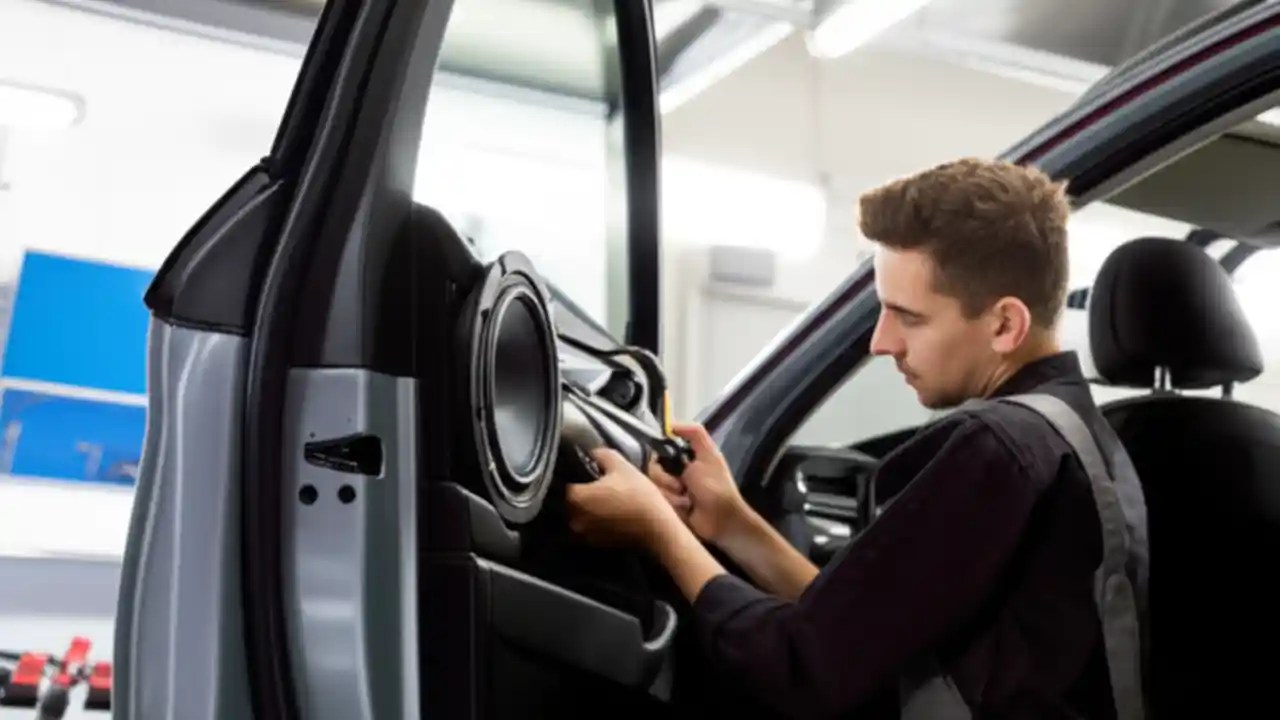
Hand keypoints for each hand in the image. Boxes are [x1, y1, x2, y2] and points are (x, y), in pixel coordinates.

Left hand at [565, 447, 681, 550]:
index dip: (579, 476)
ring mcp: (585, 534)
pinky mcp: (597, 544)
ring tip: (608, 501)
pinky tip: (614, 515)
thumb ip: (602, 455)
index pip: (567, 482)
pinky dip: (598, 522)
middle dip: (583, 493)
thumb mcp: (621, 466)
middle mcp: (574, 518)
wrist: (657, 528)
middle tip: (601, 485)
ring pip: (582, 515)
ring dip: (590, 509)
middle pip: (572, 501)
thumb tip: (593, 453)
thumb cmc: (637, 494)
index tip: (593, 473)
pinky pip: (592, 528)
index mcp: (575, 498)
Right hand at [648, 422, 750, 545]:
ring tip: (686, 499)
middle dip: (666, 478)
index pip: (658, 451)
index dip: (658, 454)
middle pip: (652, 469)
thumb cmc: (715, 486)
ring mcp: (670, 492)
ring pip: (653, 486)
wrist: (720, 519)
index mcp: (685, 459)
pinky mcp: (667, 508)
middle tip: (682, 485)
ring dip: (670, 492)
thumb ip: (695, 434)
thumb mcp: (708, 454)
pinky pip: (657, 501)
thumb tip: (672, 424)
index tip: (661, 459)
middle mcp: (674, 473)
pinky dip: (671, 504)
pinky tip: (684, 508)